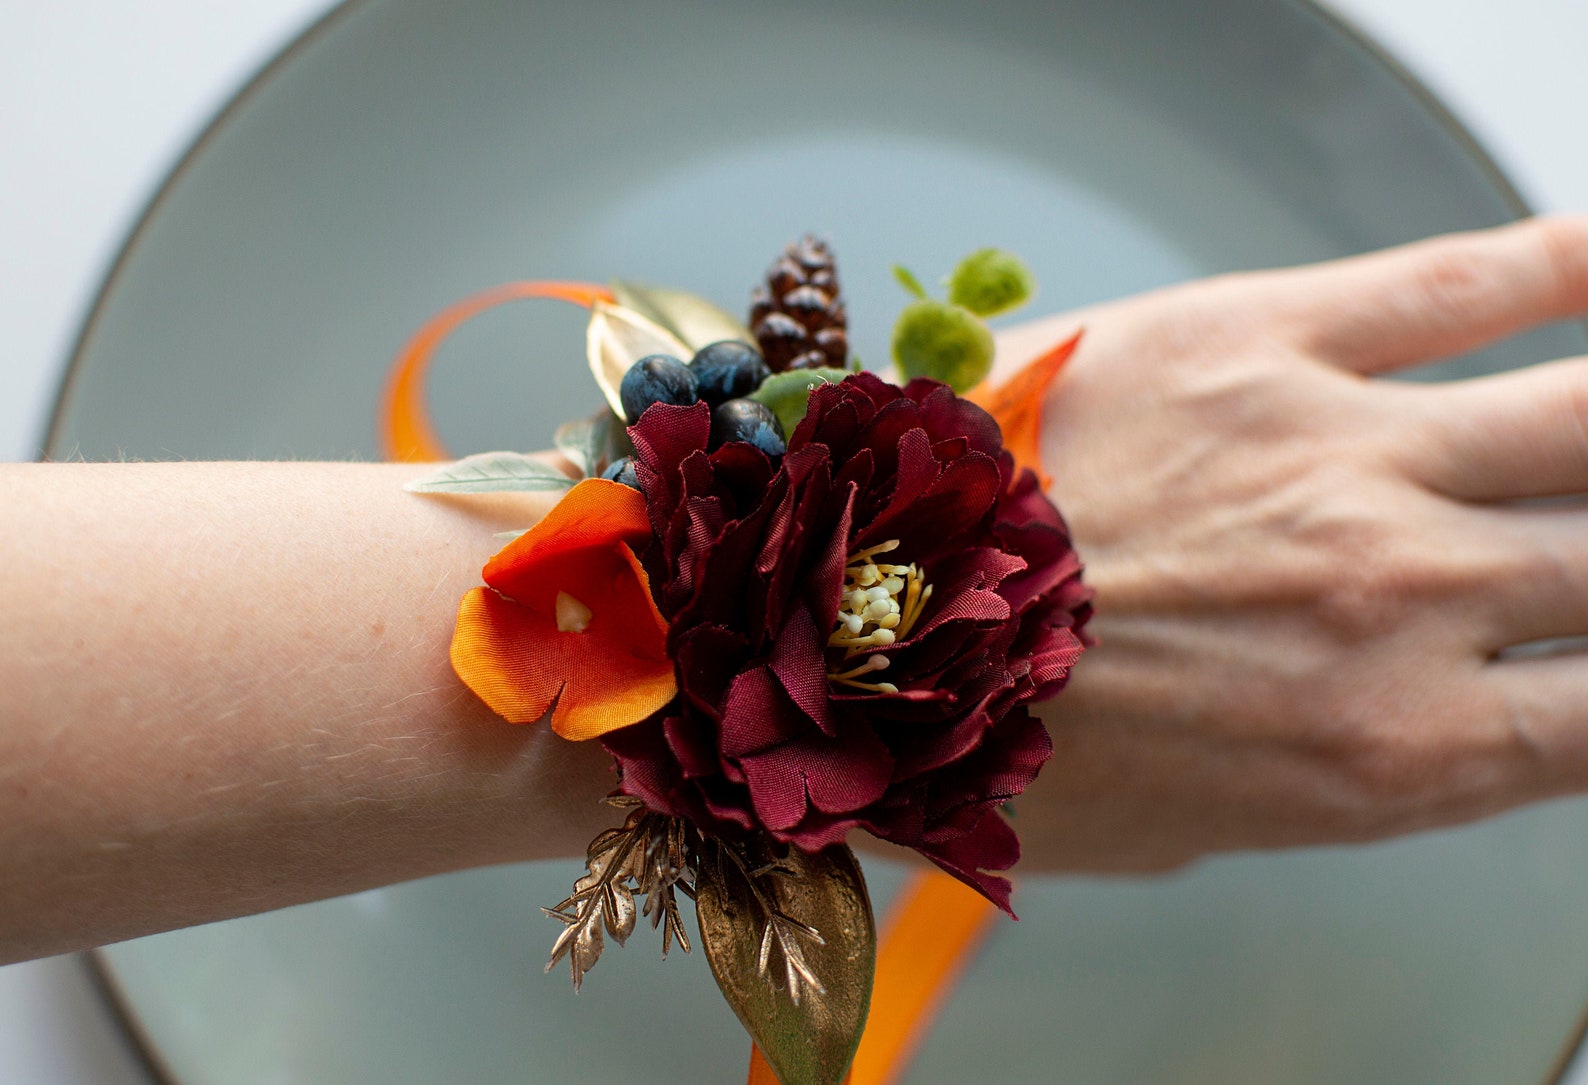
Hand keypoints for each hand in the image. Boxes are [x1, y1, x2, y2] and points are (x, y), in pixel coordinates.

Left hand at [993, 215, 1587, 871]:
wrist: (825, 634)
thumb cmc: (988, 750)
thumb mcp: (1184, 822)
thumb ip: (1331, 770)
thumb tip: (1413, 715)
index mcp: (1389, 749)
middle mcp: (1399, 599)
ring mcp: (1336, 455)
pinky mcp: (1255, 339)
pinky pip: (1469, 280)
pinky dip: (1571, 261)